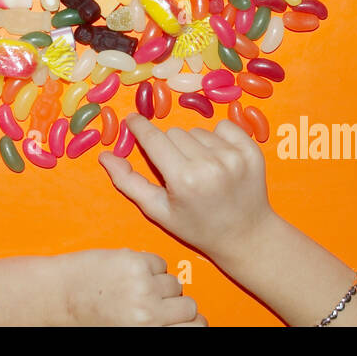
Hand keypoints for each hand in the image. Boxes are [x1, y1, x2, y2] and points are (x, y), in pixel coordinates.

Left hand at [50, 249, 203, 326]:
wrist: (60, 297)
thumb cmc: (89, 319)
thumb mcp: (130, 330)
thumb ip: (155, 326)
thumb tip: (182, 323)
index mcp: (150, 332)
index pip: (196, 328)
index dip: (194, 322)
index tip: (189, 319)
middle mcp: (149, 314)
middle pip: (188, 305)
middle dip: (176, 303)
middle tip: (158, 303)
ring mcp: (143, 287)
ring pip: (174, 282)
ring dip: (161, 284)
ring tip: (138, 288)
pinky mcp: (134, 262)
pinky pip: (159, 262)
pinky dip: (149, 266)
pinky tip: (131, 273)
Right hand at [100, 116, 274, 263]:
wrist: (245, 235)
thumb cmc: (197, 226)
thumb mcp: (159, 211)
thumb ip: (129, 183)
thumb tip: (105, 156)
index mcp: (184, 180)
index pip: (154, 139)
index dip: (139, 127)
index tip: (133, 119)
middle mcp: (210, 165)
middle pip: (174, 133)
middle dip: (170, 147)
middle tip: (178, 169)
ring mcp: (234, 156)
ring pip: (197, 130)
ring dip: (194, 145)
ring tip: (202, 169)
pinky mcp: (251, 150)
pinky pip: (224, 127)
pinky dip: (218, 139)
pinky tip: (220, 161)